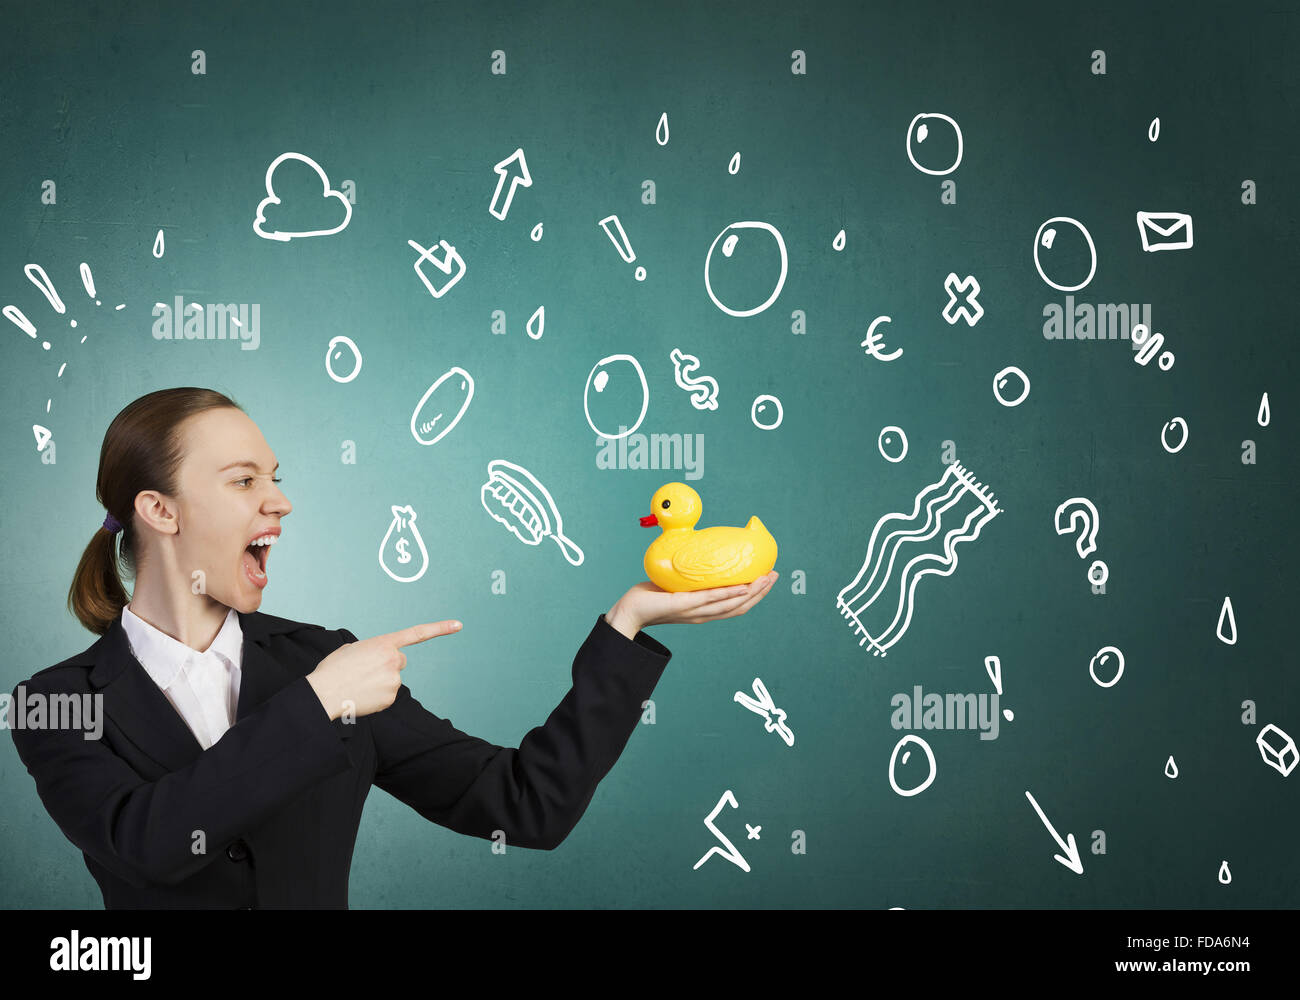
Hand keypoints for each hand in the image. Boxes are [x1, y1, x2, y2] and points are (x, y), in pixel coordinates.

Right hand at [307, 620, 461, 719]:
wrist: (324, 693)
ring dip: (379, 681)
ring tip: (358, 683)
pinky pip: (387, 695)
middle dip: (387, 665)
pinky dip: (377, 696)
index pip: (417, 633)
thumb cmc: (332, 670)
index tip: (458, 625)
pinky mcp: (391, 698)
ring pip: (392, 679)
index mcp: (383, 643)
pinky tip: (362, 695)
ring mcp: (394, 680)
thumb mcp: (351, 649)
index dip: (440, 628)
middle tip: (366, 671)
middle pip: (400, 661)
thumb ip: (370, 649)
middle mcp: (394, 660)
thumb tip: (375, 659)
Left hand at [605, 571, 777, 638]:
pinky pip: (711, 598)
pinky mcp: (684, 604)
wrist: (631, 610)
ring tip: (766, 578)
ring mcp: (695, 611)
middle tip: (775, 575)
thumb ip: (691, 575)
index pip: (736, 605)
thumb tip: (699, 553)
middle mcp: (704, 614)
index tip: (768, 579)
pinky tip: (742, 586)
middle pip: (740, 605)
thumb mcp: (678, 583)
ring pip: (731, 603)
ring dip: (752, 591)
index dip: (755, 594)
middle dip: (760, 591)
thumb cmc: (652, 596)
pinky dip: (729, 593)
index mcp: (705, 611)